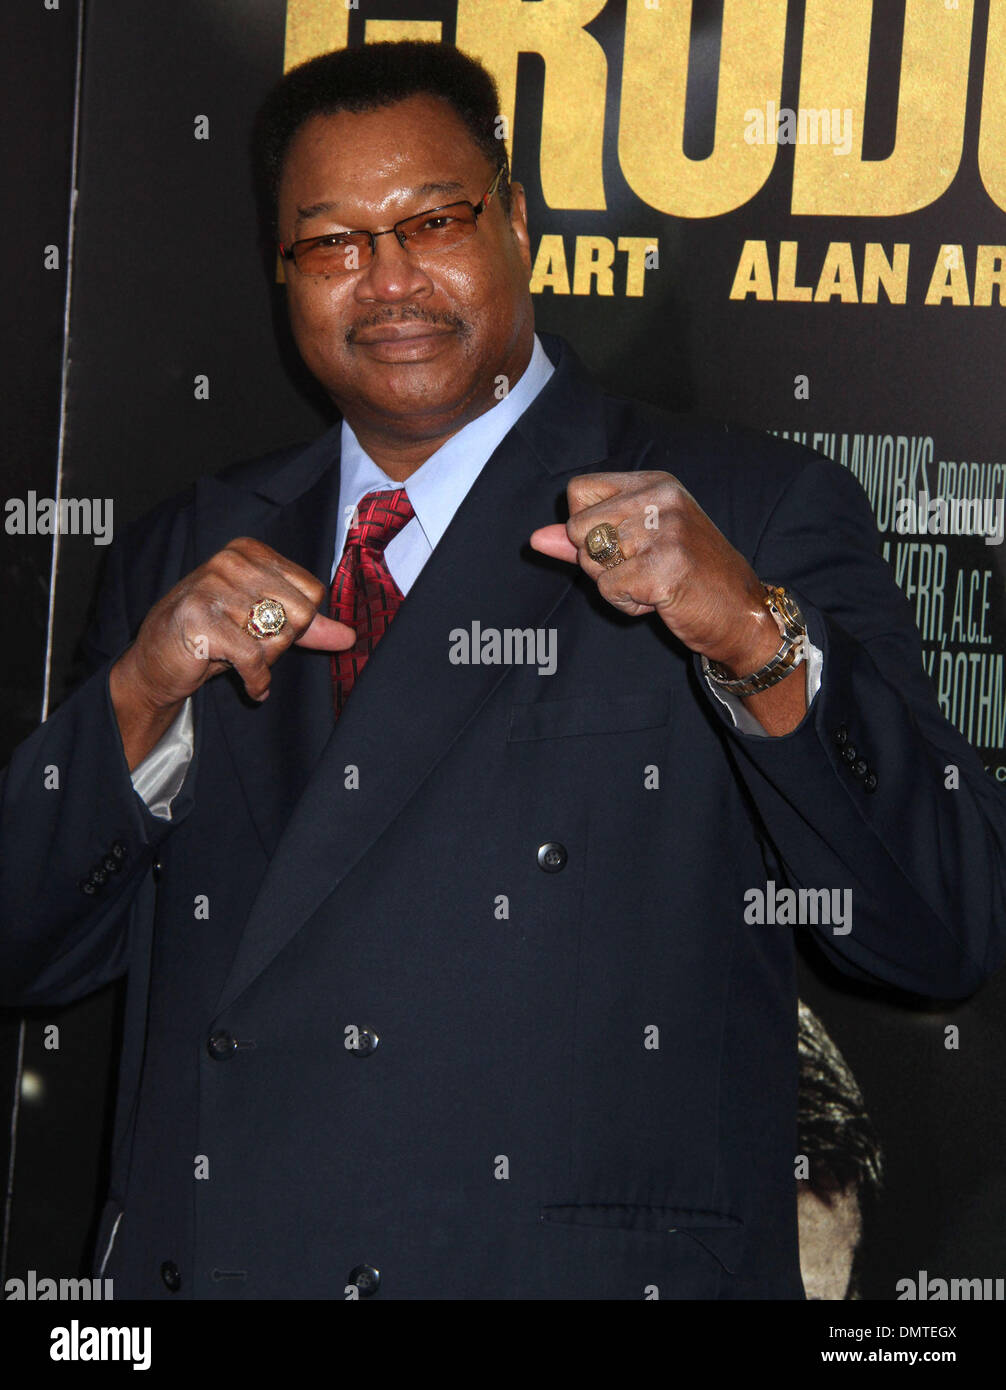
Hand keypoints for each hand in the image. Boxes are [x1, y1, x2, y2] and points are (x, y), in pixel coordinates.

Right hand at [110, 537, 354, 767]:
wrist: (156, 662)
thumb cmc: (213, 638)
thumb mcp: (263, 625)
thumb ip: (307, 626)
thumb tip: (350, 637)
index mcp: (249, 551)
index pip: (312, 592)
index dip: (297, 624)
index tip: (268, 631)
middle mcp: (230, 561)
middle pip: (298, 613)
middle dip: (280, 643)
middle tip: (251, 648)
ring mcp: (211, 586)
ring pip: (275, 637)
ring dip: (262, 661)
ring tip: (236, 657)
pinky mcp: (199, 618)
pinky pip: (253, 657)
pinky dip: (257, 680)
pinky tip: (251, 686)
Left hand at [529, 471, 806, 733]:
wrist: (742, 613)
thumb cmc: (689, 578)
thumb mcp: (636, 547)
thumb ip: (584, 540)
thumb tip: (534, 539)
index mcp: (654, 483)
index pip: (578, 491)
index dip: (585, 528)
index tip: (622, 545)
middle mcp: (661, 497)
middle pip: (579, 528)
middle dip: (599, 561)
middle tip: (641, 569)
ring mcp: (665, 530)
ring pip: (592, 560)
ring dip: (615, 584)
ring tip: (653, 583)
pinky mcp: (664, 567)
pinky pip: (609, 589)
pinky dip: (628, 605)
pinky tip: (660, 600)